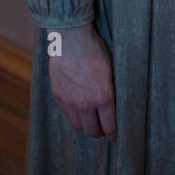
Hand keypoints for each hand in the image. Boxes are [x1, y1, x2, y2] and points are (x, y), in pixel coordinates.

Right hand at [47, 24, 116, 141]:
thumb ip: (112, 91)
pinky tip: (79, 110)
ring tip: (91, 121)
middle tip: (104, 130)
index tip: (116, 136)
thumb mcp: (111, 70)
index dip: (114, 134)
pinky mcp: (58, 96)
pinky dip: (74, 116)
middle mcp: (86, 103)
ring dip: (86, 126)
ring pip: (79, 126)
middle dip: (100, 133)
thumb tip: (116, 106)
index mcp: (103, 97)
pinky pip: (67, 114)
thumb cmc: (95, 50)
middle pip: (93, 131)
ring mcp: (70, 101)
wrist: (71, 38)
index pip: (110, 126)